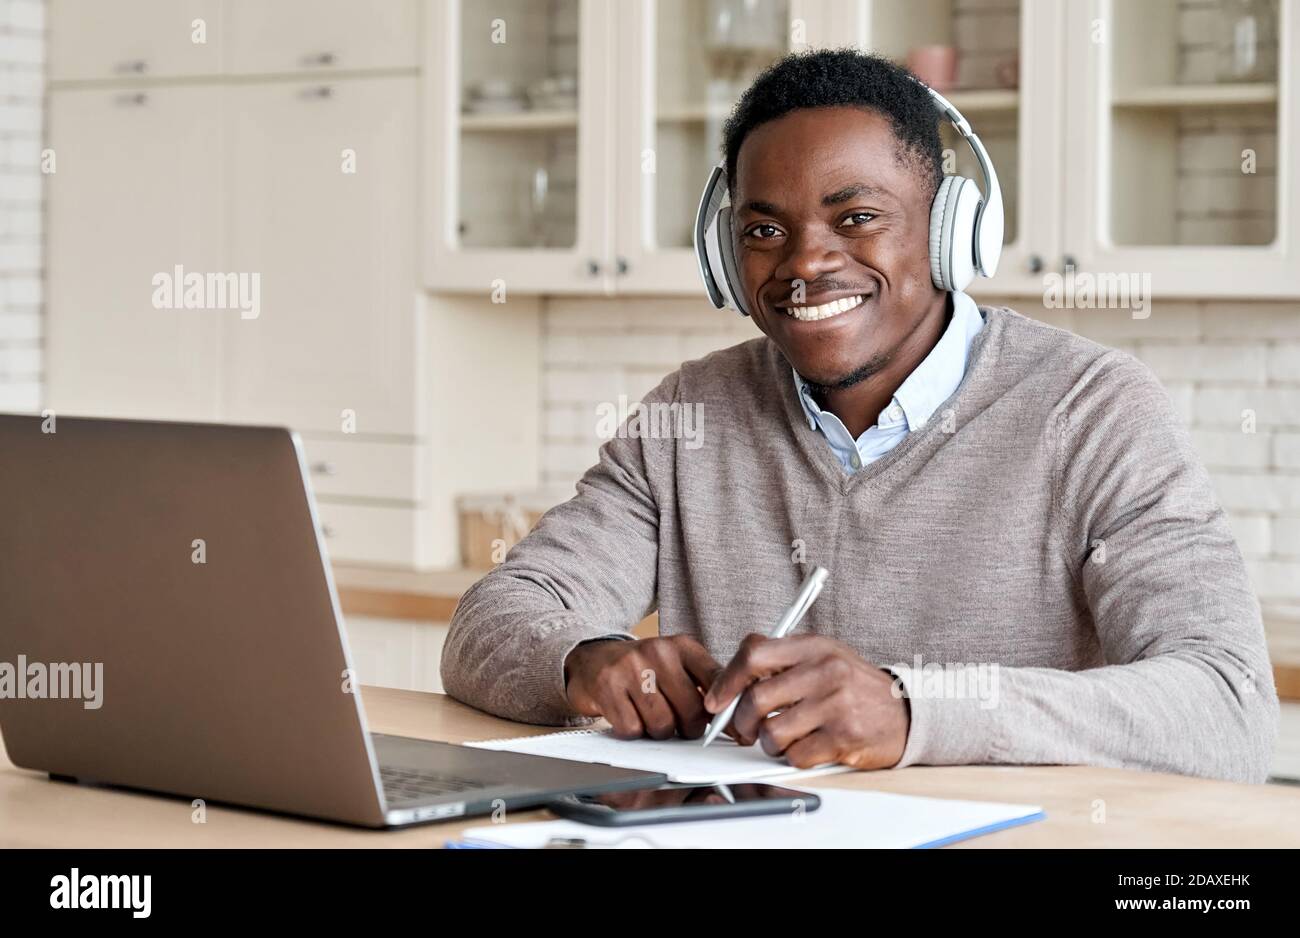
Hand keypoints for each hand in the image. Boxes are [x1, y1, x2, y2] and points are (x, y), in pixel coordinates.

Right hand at [564, 636, 721, 739]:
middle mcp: (658, 651)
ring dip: (658, 732)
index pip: (717, 682)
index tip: (730, 729)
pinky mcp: (607, 686)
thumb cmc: (641, 670)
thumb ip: (705, 685)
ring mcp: (631, 667)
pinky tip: (628, 715)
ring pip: (662, 725)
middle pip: (692, 710)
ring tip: (649, 717)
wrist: (591, 659)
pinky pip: (632, 729)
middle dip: (687, 728)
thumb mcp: (676, 665)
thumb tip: (734, 721)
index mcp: (683, 646)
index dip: (726, 713)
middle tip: (678, 725)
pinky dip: (632, 732)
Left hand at [703, 634, 909, 769]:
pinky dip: (793, 757)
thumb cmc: (854, 686)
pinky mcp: (844, 738)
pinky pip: (795, 756)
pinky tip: (807, 748)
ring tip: (783, 738)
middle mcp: (825, 672)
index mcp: (814, 647)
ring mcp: (836, 705)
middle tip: (745, 730)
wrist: (905, 713)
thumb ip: (781, 660)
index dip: (727, 679)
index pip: (754, 653)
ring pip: (772, 731)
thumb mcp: (823, 657)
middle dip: (742, 722)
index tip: (716, 700)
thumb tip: (728, 682)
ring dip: (769, 743)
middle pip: (756, 698)